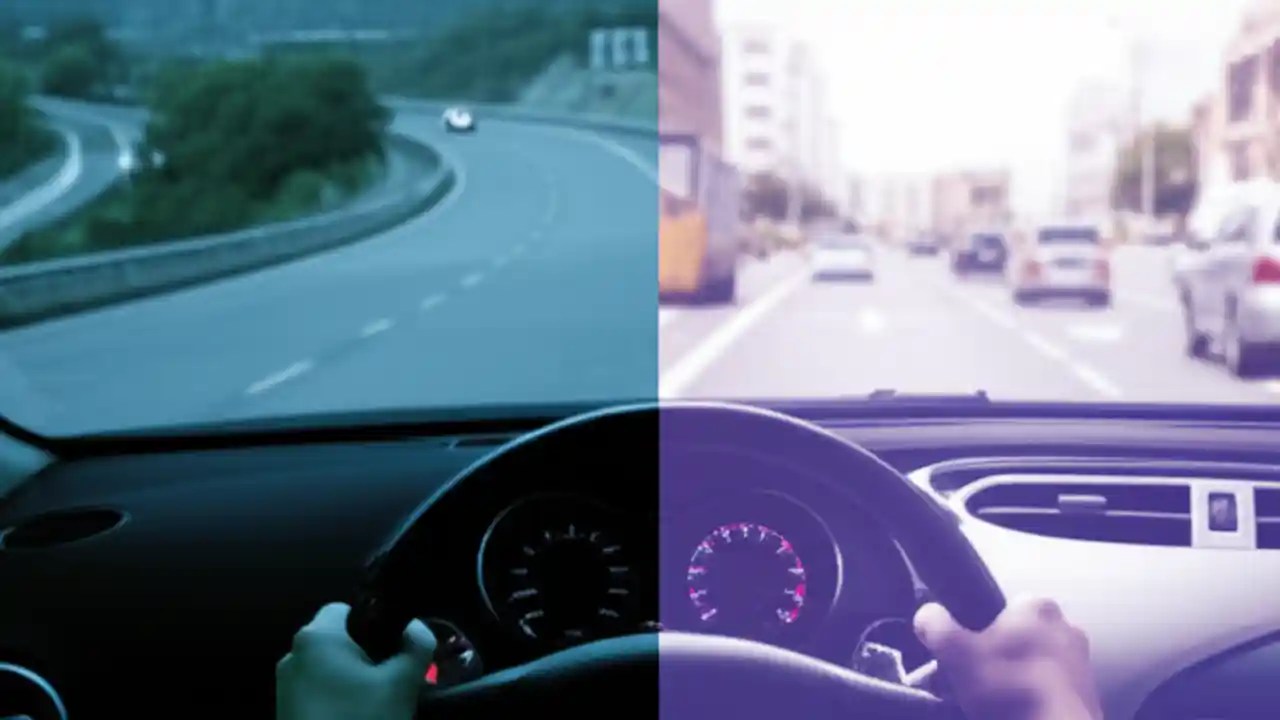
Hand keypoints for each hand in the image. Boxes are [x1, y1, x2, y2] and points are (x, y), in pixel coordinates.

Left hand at [277, 602, 435, 719]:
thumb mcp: (401, 684)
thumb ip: (416, 646)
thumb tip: (416, 626)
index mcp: (317, 637)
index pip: (346, 609)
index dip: (374, 622)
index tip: (395, 645)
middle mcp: (293, 655)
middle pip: (338, 640)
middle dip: (365, 654)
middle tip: (392, 676)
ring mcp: (284, 686)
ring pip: (328, 669)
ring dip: (351, 679)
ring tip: (377, 701)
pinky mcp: (285, 712)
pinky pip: (316, 692)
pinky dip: (336, 698)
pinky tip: (356, 716)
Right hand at [913, 596, 1101, 719]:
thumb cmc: (1008, 686)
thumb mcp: (956, 652)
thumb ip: (936, 625)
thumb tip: (927, 614)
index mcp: (1038, 606)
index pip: (1003, 607)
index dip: (980, 629)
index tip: (969, 653)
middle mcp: (1067, 626)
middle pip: (1020, 636)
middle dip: (1002, 654)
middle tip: (980, 680)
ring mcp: (1083, 662)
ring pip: (1037, 664)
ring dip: (1020, 678)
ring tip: (999, 702)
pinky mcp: (1090, 695)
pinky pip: (1053, 689)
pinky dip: (1038, 698)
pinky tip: (1021, 712)